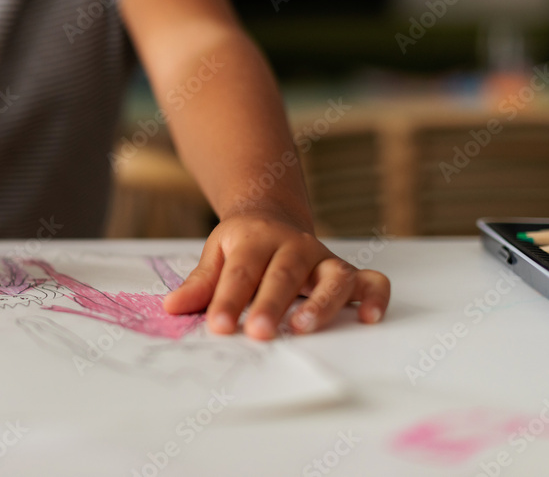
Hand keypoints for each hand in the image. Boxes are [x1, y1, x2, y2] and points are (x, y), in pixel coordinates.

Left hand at [162, 213, 389, 339]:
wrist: (270, 215)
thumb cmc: (241, 245)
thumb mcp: (216, 254)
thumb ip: (199, 285)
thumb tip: (172, 308)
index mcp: (254, 240)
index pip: (239, 273)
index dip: (228, 300)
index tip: (218, 327)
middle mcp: (292, 246)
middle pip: (283, 275)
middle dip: (271, 305)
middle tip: (259, 332)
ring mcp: (322, 258)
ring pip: (331, 277)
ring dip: (321, 303)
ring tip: (304, 328)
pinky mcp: (345, 271)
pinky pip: (371, 280)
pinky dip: (375, 296)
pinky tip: (370, 318)